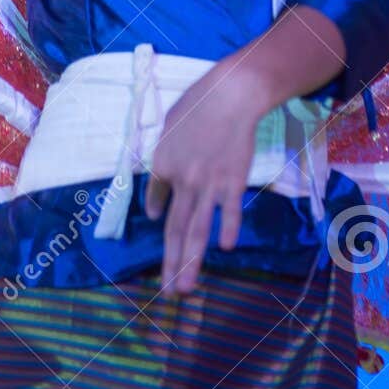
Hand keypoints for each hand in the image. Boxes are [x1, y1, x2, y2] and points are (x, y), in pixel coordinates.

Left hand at [143, 62, 264, 296]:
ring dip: (190, 261)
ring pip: (197, 230)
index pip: (156, 199)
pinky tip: (224, 248)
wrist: (230, 96)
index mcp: (162, 165)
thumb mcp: (167, 127)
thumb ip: (161, 159)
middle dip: (170, 263)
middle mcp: (182, 182)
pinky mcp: (233, 182)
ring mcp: (208, 185)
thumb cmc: (197, 104)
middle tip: (167, 292)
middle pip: (175, 228)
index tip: (157, 226)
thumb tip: (157, 193)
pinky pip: (229, 211)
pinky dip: (228, 229)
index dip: (156, 212)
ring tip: (185, 286)